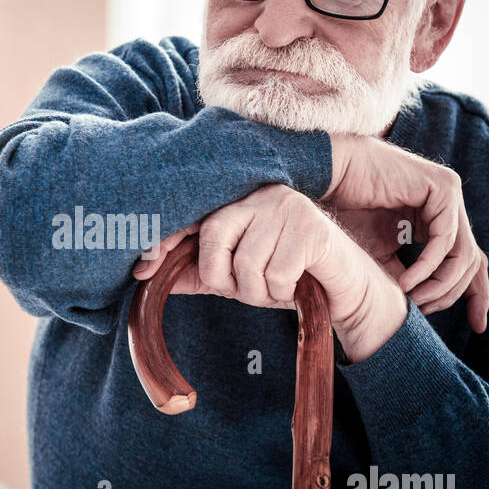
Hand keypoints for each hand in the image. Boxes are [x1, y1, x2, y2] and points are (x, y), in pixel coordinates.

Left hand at [132, 185, 406, 361]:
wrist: (346, 291)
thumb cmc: (288, 280)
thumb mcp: (237, 279)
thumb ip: (198, 273)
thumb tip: (148, 274)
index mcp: (240, 203)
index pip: (194, 217)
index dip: (165, 240)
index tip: (142, 268)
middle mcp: (262, 196)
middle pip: (214, 239)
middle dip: (224, 279)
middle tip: (247, 290)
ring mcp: (289, 208)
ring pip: (246, 265)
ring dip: (258, 292)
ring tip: (278, 287)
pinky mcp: (312, 229)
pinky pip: (276, 275)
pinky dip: (282, 292)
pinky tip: (297, 284)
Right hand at [325, 135, 488, 332]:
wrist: (328, 179)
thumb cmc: (346, 213)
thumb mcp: (380, 255)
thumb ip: (406, 276)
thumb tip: (421, 308)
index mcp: (437, 221)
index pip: (469, 261)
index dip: (476, 295)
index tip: (478, 326)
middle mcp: (448, 208)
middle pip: (471, 263)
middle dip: (451, 296)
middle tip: (422, 314)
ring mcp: (449, 195)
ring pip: (465, 255)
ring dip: (439, 286)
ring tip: (411, 302)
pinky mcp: (443, 188)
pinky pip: (446, 239)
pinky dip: (428, 267)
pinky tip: (406, 283)